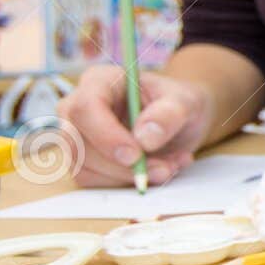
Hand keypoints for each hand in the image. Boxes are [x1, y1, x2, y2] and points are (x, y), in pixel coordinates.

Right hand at [56, 64, 212, 186]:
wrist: (180, 120)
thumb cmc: (178, 103)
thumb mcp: (186, 101)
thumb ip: (169, 114)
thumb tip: (144, 138)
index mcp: (100, 81)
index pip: (85, 107)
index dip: (106, 135)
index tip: (136, 155)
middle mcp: (79, 107)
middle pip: (78, 144)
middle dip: (122, 166)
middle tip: (165, 169)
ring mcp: (77, 136)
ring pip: (84, 168)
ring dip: (128, 177)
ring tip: (169, 166)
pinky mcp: (84, 161)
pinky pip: (93, 181)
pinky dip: (126, 183)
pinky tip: (157, 171)